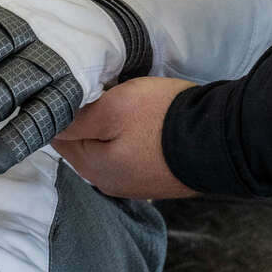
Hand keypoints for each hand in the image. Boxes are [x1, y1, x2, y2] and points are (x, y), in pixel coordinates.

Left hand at [52, 77, 198, 198]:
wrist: (222, 138)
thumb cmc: (163, 119)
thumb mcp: (112, 109)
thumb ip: (76, 119)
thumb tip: (50, 123)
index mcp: (94, 169)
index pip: (59, 136)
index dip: (65, 109)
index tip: (76, 88)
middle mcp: (110, 183)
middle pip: (82, 143)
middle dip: (87, 118)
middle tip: (103, 90)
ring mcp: (134, 183)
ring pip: (106, 147)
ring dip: (108, 126)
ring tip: (123, 101)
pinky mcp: (155, 176)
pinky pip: (129, 153)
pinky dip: (128, 136)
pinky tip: (141, 120)